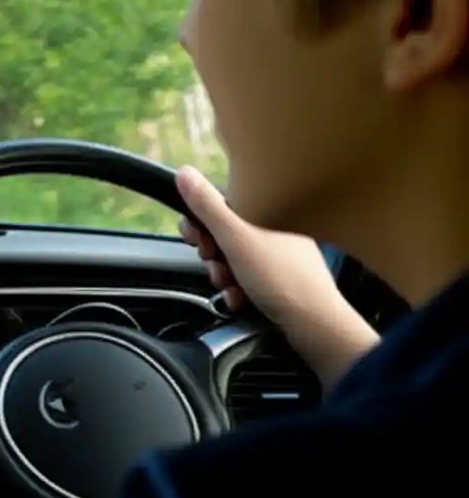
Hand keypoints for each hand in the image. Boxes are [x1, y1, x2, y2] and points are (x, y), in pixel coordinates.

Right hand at [176, 166, 377, 385]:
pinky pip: (248, 277)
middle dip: (212, 253)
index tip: (194, 237)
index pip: (224, 205)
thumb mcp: (236, 238)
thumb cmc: (280, 278)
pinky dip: (238, 288)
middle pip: (226, 234)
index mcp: (270, 210)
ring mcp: (282, 255)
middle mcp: (278, 229)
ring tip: (229, 285)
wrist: (314, 325)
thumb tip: (184, 172)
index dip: (202, 221)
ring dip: (223, 273)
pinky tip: (240, 298)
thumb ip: (207, 207)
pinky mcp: (282, 280)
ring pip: (235, 258)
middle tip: (214, 263)